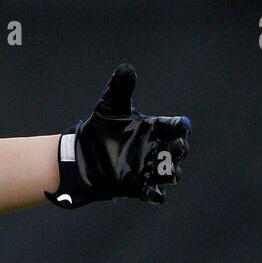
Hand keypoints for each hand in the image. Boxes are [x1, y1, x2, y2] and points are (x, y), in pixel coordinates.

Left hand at [45, 63, 190, 207]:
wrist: (79, 154)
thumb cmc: (98, 128)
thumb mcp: (109, 106)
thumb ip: (120, 88)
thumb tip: (126, 68)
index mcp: (153, 128)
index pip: (175, 126)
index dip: (181, 127)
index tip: (181, 126)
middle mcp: (154, 148)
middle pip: (178, 149)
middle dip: (179, 149)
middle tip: (173, 147)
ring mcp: (147, 168)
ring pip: (170, 172)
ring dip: (172, 172)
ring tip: (168, 171)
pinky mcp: (136, 185)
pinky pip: (152, 192)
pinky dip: (155, 194)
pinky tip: (156, 195)